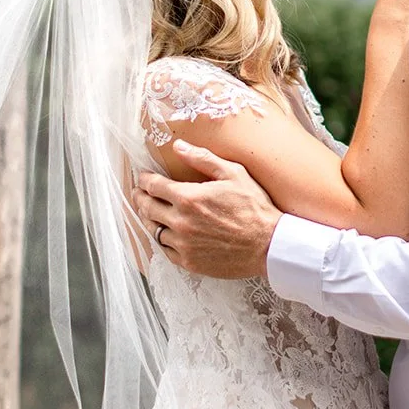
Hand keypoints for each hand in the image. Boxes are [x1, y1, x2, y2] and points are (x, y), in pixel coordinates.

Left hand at [133, 142, 281, 277]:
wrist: (268, 245)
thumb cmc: (254, 207)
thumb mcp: (233, 174)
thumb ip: (203, 158)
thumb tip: (178, 146)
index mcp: (188, 198)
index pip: (153, 186)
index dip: (145, 180)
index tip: (143, 177)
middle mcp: (180, 222)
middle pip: (147, 208)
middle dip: (140, 198)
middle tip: (139, 193)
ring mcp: (183, 245)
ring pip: (153, 230)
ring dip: (149, 219)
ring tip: (150, 212)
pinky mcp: (189, 262)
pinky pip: (164, 250)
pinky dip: (161, 239)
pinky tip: (165, 233)